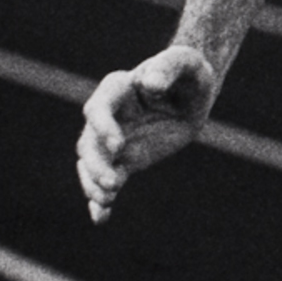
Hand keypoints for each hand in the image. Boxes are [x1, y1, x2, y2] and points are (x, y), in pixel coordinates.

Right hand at [77, 46, 217, 222]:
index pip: (98, 108)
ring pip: (91, 164)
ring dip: (93, 182)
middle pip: (89, 142)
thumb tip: (150, 85)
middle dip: (96, 164)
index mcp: (117, 89)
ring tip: (106, 199)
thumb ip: (168, 67)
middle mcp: (107, 116)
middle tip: (113, 183)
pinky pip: (107, 180)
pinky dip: (100, 199)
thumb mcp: (186, 63)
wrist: (192, 93)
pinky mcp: (125, 160)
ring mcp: (113, 140)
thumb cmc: (188, 71)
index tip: (118, 144)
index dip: (103, 126)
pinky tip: (100, 217)